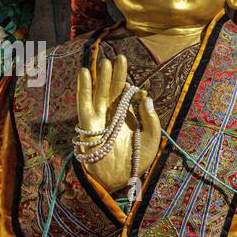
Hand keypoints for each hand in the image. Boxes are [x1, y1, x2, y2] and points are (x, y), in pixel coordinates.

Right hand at [75, 54, 160, 192]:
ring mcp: (99, 118)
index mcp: (127, 117)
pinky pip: (84, 102)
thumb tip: (146, 96)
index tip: (138, 87)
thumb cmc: (136, 161)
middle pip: (113, 89)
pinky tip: (85, 72)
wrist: (119, 179)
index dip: (131, 87)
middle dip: (116, 74)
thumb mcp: (151, 139)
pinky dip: (84, 87)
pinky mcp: (88, 124)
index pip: (127, 96)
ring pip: (100, 92)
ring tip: (105, 61)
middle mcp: (112, 114)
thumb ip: (151, 119)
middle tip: (120, 57)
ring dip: (102, 77)